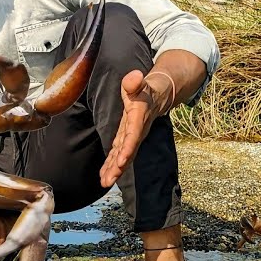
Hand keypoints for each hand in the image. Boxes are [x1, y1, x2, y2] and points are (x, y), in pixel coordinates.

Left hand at [99, 69, 171, 187]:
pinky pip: (119, 154)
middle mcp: (135, 132)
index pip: (132, 136)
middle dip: (118, 167)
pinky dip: (112, 165)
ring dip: (114, 170)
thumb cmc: (144, 90)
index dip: (127, 149)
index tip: (121, 162)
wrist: (156, 97)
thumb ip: (134, 82)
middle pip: (127, 152)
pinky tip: (104, 176)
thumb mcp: (138, 83)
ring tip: (105, 183)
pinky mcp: (126, 139)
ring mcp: (131, 137)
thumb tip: (134, 77)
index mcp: (137, 119)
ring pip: (122, 156)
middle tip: (108, 181)